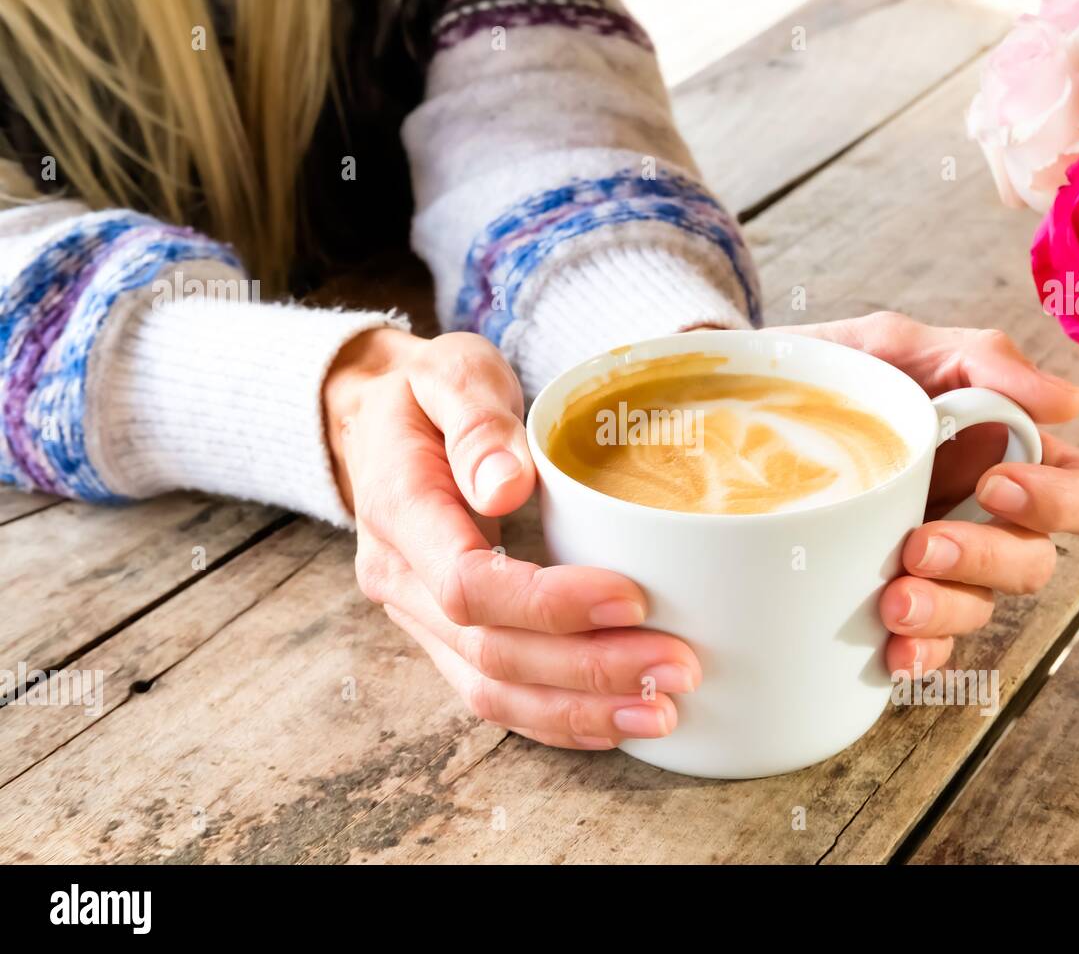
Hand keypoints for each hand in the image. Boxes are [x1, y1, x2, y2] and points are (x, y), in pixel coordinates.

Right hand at [324, 329, 698, 748]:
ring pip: (492, 692)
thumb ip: (476, 422)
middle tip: (679, 666)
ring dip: (579, 712)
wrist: (382, 422)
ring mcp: (419, 618)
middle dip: (588, 668)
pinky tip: (619, 722)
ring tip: (663, 713)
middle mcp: (400, 580)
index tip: (632, 598)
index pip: (468, 584)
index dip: (550, 603)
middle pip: (491, 652)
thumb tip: (505, 486)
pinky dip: (558, 720)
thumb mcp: (449, 373)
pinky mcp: (447, 637)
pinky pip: (496, 697)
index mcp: (398, 511)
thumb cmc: (428, 392)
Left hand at [772, 313, 1078, 673]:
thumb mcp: (898, 347)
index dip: (1059, 500)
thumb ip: (980, 361)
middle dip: (986, 559)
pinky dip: (920, 655)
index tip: (994, 486)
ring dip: (946, 610)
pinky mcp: (891, 598)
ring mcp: (938, 563)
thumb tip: (1069, 402)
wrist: (738, 414)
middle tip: (922, 545)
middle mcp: (982, 516)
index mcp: (1005, 454)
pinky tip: (893, 655)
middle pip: (1034, 560)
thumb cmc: (837, 372)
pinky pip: (928, 645)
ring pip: (981, 607)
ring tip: (892, 602)